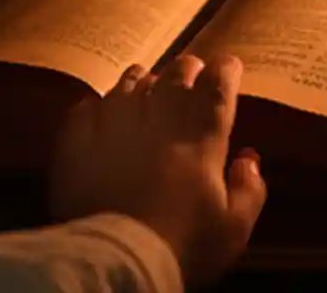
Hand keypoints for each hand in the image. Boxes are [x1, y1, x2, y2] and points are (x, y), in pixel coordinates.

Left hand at [50, 53, 266, 284]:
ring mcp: (113, 122)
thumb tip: (249, 159)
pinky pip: (87, 106)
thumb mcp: (234, 227)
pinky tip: (99, 110)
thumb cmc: (183, 245)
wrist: (116, 260)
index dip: (225, 71)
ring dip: (143, 80)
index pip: (218, 86)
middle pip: (175, 74)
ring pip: (130, 82)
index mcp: (201, 135)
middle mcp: (158, 117)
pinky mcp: (76, 138)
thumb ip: (250, 189)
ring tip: (146, 83)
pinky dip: (98, 105)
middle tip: (192, 71)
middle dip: (187, 69)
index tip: (228, 66)